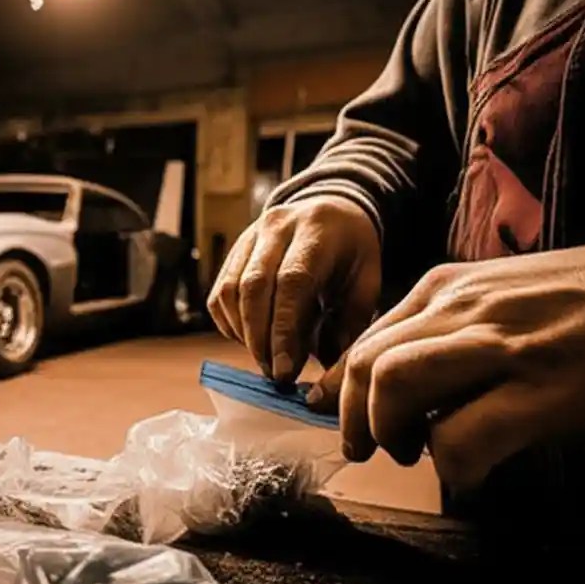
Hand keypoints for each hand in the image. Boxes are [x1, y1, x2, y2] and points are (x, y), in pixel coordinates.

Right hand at [207, 196, 380, 382]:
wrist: (329, 208)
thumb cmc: (351, 253)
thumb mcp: (365, 283)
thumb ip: (348, 325)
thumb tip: (327, 373)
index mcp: (317, 231)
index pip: (291, 282)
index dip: (283, 330)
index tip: (285, 371)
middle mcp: (277, 226)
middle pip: (254, 287)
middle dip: (260, 339)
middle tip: (273, 375)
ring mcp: (249, 236)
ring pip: (230, 291)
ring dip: (244, 334)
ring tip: (265, 360)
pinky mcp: (232, 251)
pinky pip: (219, 294)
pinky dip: (230, 324)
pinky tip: (251, 339)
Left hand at [312, 234, 584, 489]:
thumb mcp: (511, 296)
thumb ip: (456, 327)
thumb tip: (409, 381)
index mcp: (454, 285)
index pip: (367, 339)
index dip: (344, 390)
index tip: (343, 420)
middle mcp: (467, 308)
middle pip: (365, 363)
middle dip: (353, 418)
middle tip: (371, 451)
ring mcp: (505, 346)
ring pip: (395, 386)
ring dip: (390, 435)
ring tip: (418, 456)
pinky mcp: (546, 392)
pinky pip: (463, 437)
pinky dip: (455, 469)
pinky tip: (475, 477)